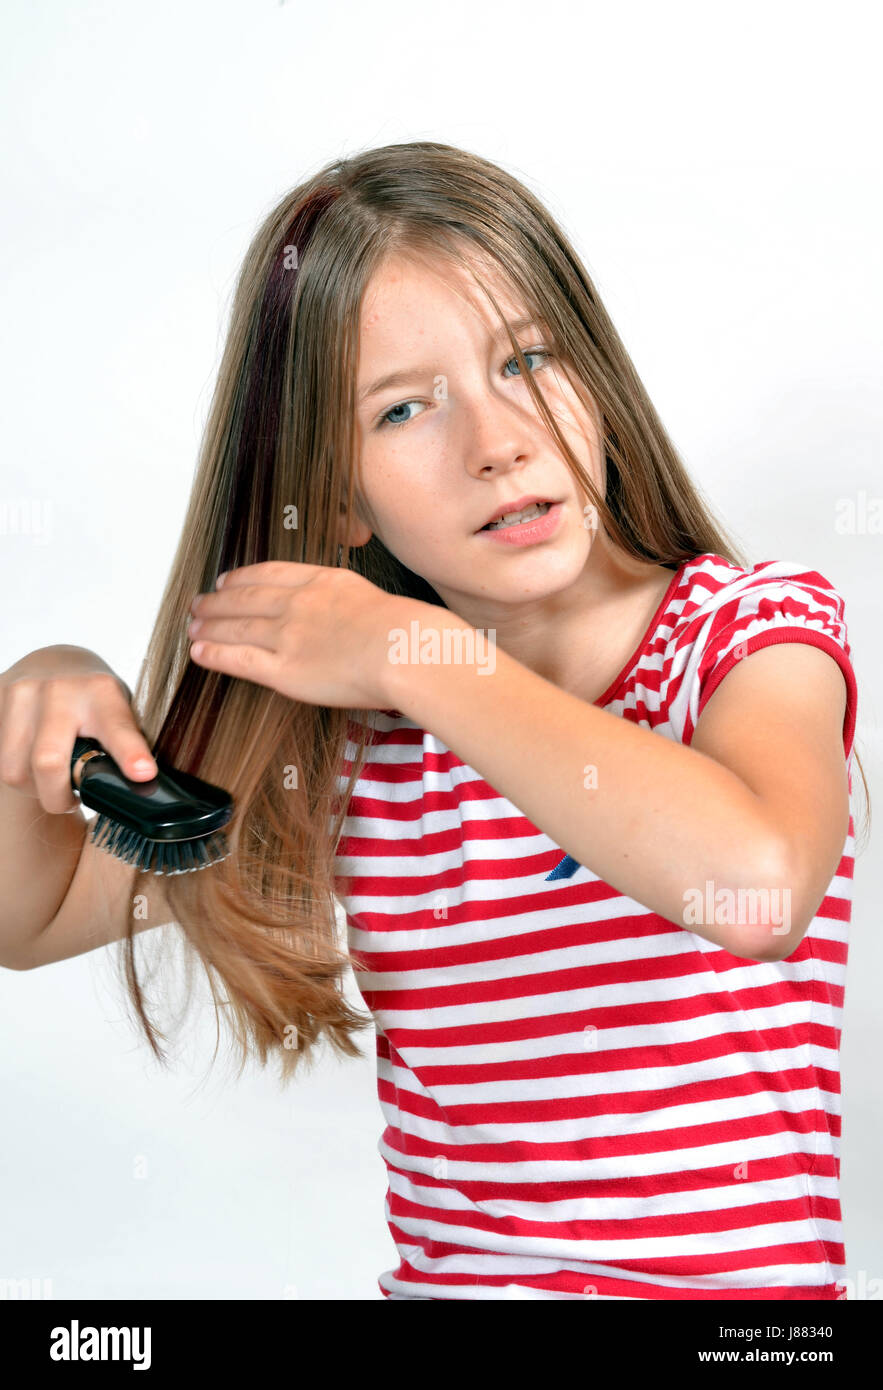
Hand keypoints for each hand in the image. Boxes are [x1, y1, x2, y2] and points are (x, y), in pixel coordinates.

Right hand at [0, 646, 155, 812]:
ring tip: (51, 779)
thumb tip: (139, 787)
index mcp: (101, 692)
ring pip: (16, 770)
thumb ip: (125, 744)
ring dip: (34, 787)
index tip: (144, 774)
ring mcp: (23, 693)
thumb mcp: (119, 711)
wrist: (54, 661)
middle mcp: (59, 690)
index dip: (130, 754)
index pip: (116, 728)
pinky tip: (31, 761)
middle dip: (58, 796)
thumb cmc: (93, 697)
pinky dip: (18, 772)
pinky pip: (0, 759)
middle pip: (48, 761)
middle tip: (72, 800)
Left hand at [187, 561, 415, 709]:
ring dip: (209, 626)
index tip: (227, 580)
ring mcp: (288, 636)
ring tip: (192, 627)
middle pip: (246, 598)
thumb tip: (344, 616)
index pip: (270, 574)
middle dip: (218, 601)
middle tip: (199, 603)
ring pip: (236, 627)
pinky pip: (239, 659)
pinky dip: (215, 654)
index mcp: (322, 581)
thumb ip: (348, 603)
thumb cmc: (405, 632)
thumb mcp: (373, 598)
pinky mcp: (284, 670)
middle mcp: (298, 604)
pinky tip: (198, 651)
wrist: (404, 649)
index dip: (242, 577)